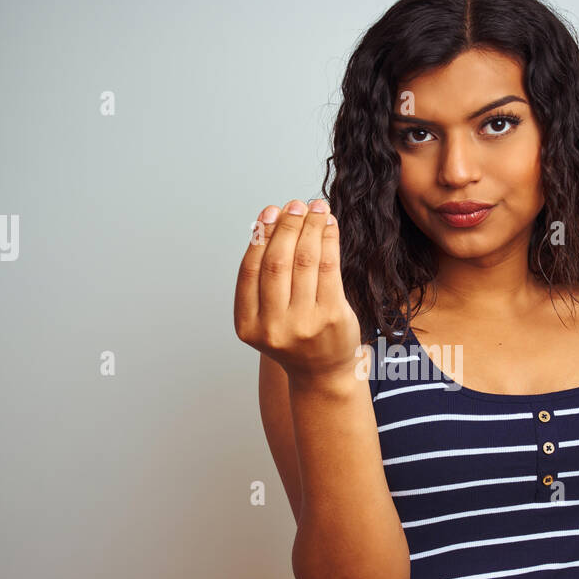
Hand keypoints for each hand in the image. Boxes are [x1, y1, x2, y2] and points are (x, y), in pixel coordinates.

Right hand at [234, 198, 362, 383]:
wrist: (322, 373)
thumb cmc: (295, 337)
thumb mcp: (267, 316)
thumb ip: (264, 279)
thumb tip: (270, 223)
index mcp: (248, 325)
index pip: (250, 270)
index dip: (260, 236)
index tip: (270, 213)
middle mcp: (272, 327)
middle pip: (276, 262)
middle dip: (286, 226)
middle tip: (295, 205)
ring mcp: (303, 324)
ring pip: (303, 261)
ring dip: (309, 227)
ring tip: (315, 208)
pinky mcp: (331, 317)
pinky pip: (329, 268)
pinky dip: (328, 240)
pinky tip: (329, 225)